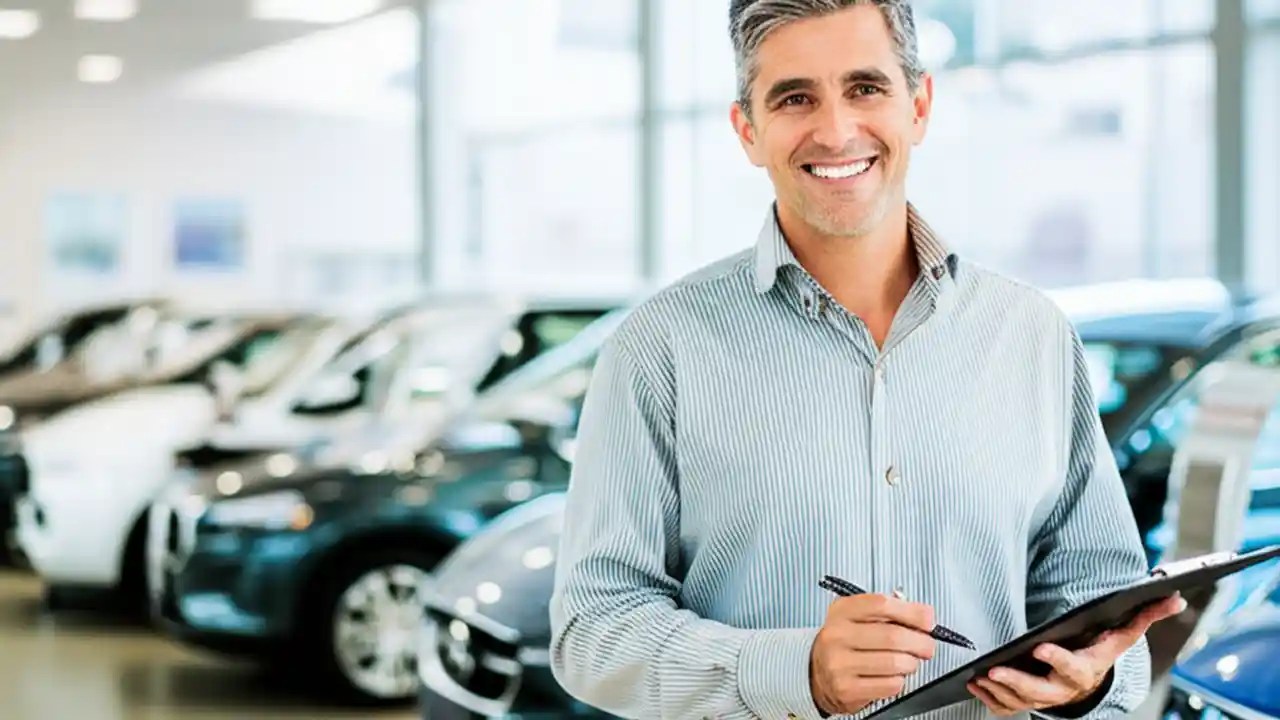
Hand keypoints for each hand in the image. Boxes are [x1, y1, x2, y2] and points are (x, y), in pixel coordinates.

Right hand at [809, 594, 936, 715]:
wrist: (816, 672)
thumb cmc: (845, 642)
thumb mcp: (857, 617)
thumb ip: (888, 611)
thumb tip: (923, 615)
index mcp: (841, 611)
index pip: (881, 604)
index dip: (911, 612)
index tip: (927, 620)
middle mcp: (837, 635)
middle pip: (893, 636)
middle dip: (920, 642)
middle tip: (927, 646)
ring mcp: (840, 664)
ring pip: (895, 663)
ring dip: (911, 663)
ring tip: (908, 661)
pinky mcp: (847, 689)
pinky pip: (890, 685)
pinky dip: (899, 681)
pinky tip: (892, 675)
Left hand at [968, 594, 1186, 715]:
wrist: (1089, 682)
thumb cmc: (1099, 651)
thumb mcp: (1121, 635)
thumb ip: (1145, 616)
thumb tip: (1176, 597)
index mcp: (1084, 669)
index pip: (1073, 666)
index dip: (1058, 659)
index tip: (1041, 647)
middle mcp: (1064, 689)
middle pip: (1040, 691)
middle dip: (1017, 682)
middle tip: (994, 670)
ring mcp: (1044, 698)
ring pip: (1019, 701)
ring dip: (998, 690)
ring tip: (979, 675)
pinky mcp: (1028, 703)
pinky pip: (1007, 707)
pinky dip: (990, 699)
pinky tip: (976, 683)